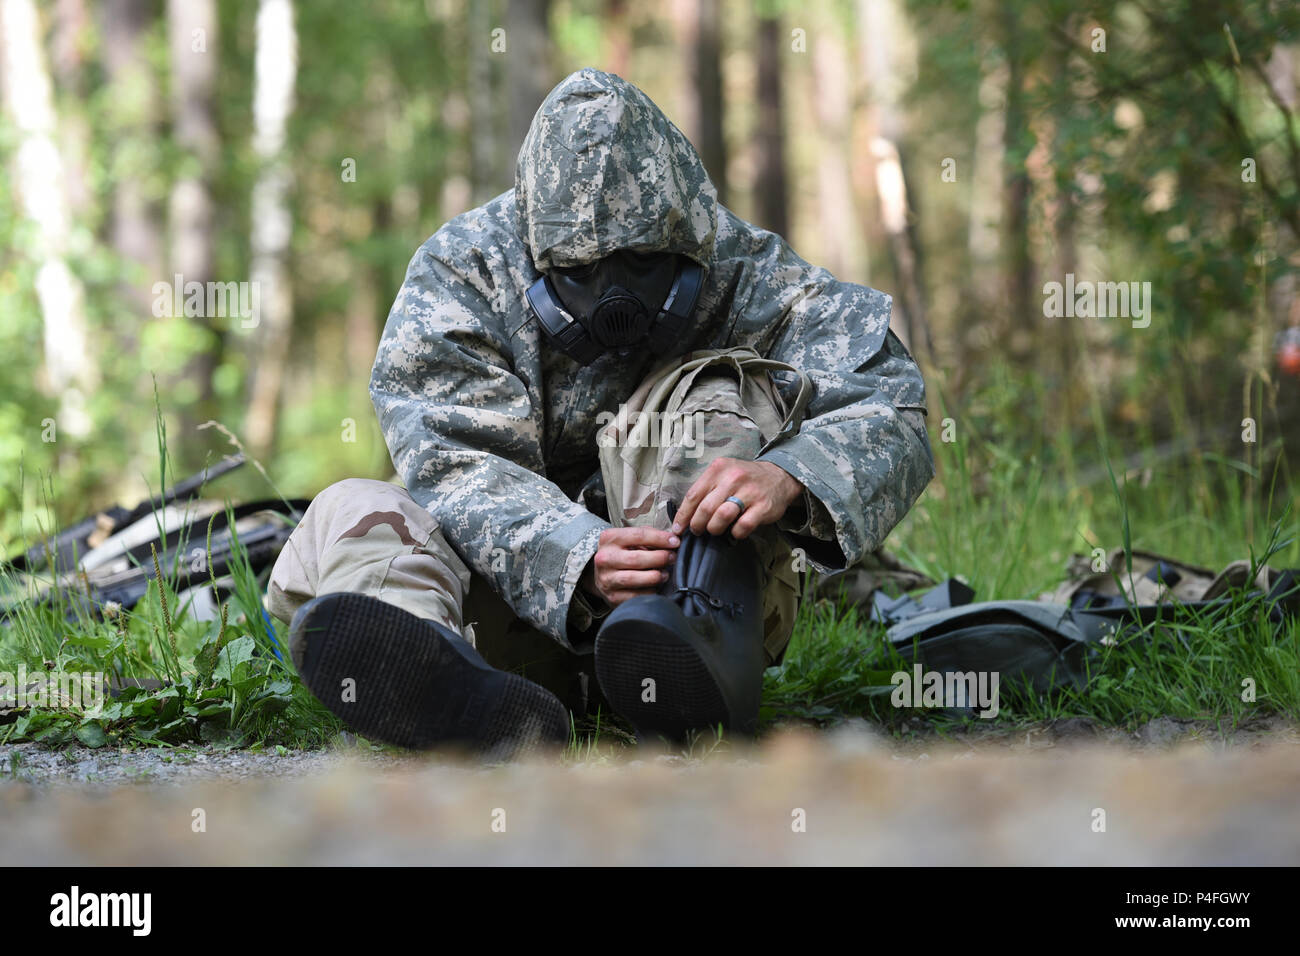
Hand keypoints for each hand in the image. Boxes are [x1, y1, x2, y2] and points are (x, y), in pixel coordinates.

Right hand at [581, 526, 679, 605]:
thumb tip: (672, 540)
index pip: (638, 535)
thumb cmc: (622, 553)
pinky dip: (650, 591)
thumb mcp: (630, 539)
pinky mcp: (612, 596)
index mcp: (609, 539)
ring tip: (665, 574)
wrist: (603, 574)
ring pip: (634, 578)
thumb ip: (649, 536)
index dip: (660, 538)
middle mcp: (604, 558)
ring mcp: (607, 579)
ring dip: (655, 576)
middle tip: (672, 558)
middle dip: (660, 558)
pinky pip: (635, 596)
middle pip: (636, 558)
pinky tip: (656, 586)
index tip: (675, 541)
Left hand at [672, 458, 803, 539]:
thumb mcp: (723, 475)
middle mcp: (733, 478)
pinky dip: (735, 533)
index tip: (678, 529)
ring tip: (715, 530)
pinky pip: (743, 526)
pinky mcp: (763, 507)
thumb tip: (685, 516)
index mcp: (718, 469)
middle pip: (706, 508)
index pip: (693, 495)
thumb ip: (705, 490)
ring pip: (722, 516)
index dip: (683, 516)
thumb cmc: (744, 480)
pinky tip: (735, 531)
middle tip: (698, 531)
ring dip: (714, 529)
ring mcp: (749, 492)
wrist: (778, 477)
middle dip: (698, 525)